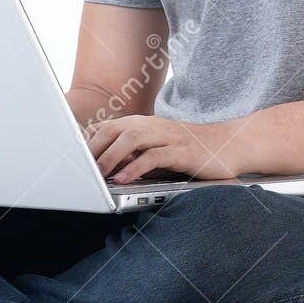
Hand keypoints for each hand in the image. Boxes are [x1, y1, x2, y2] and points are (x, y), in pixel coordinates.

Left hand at [84, 114, 244, 183]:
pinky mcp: (182, 152)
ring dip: (111, 155)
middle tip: (81, 167)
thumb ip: (135, 153)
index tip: (73, 157)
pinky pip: (154, 156)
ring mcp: (168, 137)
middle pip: (115, 129)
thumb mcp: (159, 148)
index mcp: (145, 124)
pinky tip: (125, 178)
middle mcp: (154, 126)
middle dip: (95, 147)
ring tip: (98, 172)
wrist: (230, 145)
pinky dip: (137, 167)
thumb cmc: (191, 150)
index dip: (89, 141)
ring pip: (132, 139)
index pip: (109, 127)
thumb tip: (107, 166)